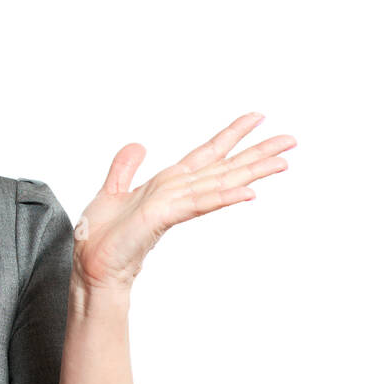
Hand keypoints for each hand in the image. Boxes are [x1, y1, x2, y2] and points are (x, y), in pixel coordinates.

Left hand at [71, 111, 295, 291]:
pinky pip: (199, 203)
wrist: (93, 266)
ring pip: (220, 183)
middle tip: (291, 139)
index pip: (206, 154)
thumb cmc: (101, 237)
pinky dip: (223, 196)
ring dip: (252, 171)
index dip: (230, 135)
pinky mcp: (164, 217)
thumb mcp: (111, 192)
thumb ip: (125, 168)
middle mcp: (177, 192)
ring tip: (284, 161)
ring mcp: (174, 205)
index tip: (256, 117)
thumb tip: (137, 145)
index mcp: (167, 184)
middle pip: (225, 167)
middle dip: (257, 153)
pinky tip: (249, 192)